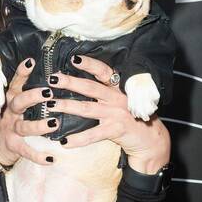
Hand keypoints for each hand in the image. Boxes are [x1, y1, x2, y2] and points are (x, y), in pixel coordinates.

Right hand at [0, 58, 60, 167]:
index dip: (21, 73)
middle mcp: (10, 113)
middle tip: (48, 93)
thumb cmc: (13, 121)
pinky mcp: (13, 146)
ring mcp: (10, 130)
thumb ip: (29, 92)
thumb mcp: (16, 105)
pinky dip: (38, 156)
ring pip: (24, 127)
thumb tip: (54, 75)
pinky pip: (26, 151)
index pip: (16, 83)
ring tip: (55, 124)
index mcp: (12, 100)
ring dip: (39, 126)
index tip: (31, 61)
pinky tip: (51, 159)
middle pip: (19, 102)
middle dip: (32, 97)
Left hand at [34, 54, 170, 173]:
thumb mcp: (122, 102)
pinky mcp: (116, 130)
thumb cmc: (133, 119)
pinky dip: (78, 139)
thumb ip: (106, 94)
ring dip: (67, 106)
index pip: (103, 72)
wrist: (151, 140)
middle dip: (70, 82)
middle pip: (90, 87)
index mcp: (118, 89)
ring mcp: (116, 114)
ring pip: (87, 108)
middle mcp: (117, 98)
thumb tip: (81, 86)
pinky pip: (93, 135)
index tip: (73, 58)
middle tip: (52, 78)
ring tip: (50, 106)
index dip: (89, 64)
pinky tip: (64, 142)